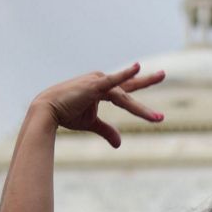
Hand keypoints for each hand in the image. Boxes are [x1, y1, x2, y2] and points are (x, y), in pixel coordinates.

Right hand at [32, 64, 164, 147]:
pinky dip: (124, 75)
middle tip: (164, 74)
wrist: (47, 111)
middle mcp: (102, 82)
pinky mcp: (94, 86)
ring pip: (125, 97)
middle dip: (147, 82)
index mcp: (103, 90)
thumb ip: (107, 130)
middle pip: (129, 88)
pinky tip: (137, 67)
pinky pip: (112, 82)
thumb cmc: (67, 114)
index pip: (127, 91)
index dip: (141, 89)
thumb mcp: (91, 124)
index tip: (156, 83)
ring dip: (141, 110)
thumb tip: (119, 144)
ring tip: (157, 119)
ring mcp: (98, 82)